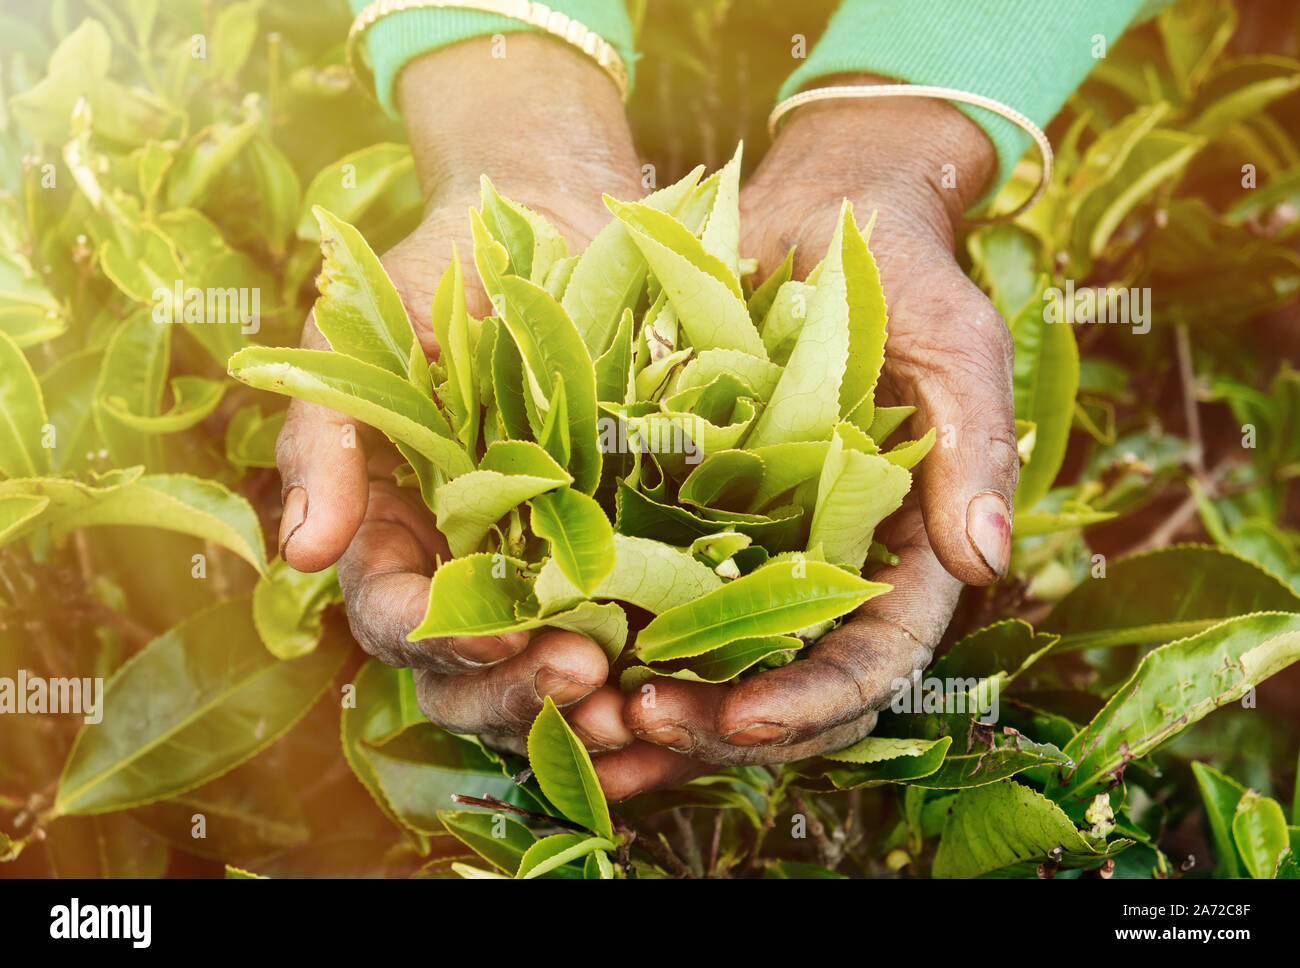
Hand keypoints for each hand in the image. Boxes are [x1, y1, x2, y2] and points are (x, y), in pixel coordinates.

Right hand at [275, 36, 645, 760]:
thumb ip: (324, 444)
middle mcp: (465, 564)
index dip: (441, 641)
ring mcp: (543, 562)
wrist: (549, 214)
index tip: (504, 635)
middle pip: (470, 673)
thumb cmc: (438, 273)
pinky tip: (684, 673)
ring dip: (584, 703)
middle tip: (587, 681)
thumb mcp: (356, 343)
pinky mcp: (620, 546)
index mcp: (395, 530)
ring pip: (545, 669)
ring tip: (639, 707)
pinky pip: (628, 621)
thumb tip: (302, 555)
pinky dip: (647, 661)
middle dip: (519, 692)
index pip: (397, 617)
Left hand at [619, 80, 1018, 780]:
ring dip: (658, 697)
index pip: (873, 656)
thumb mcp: (950, 343)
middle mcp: (826, 564)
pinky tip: (558, 652)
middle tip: (640, 724)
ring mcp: (752, 543)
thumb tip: (989, 559)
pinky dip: (612, 632)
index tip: (745, 718)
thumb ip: (973, 444)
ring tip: (590, 712)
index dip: (816, 700)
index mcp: (902, 549)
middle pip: (785, 681)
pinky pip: (650, 589)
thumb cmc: (900, 271)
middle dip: (722, 721)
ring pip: (713, 658)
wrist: (814, 210)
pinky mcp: (682, 508)